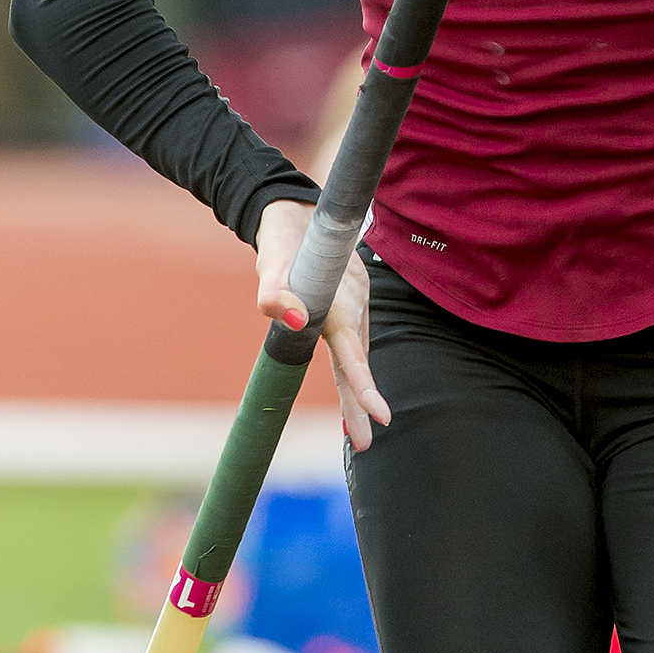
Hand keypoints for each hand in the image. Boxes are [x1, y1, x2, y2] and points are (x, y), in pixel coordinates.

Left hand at [255, 200, 390, 450]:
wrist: (297, 209)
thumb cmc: (284, 235)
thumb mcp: (272, 258)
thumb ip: (276, 289)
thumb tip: (289, 321)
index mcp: (338, 303)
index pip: (353, 354)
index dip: (364, 386)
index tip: (381, 415)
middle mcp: (351, 307)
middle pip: (357, 363)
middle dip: (360, 403)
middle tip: (364, 443)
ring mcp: (353, 306)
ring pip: (356, 354)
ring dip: (357, 391)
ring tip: (356, 432)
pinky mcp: (347, 304)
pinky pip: (352, 343)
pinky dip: (353, 370)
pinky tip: (352, 389)